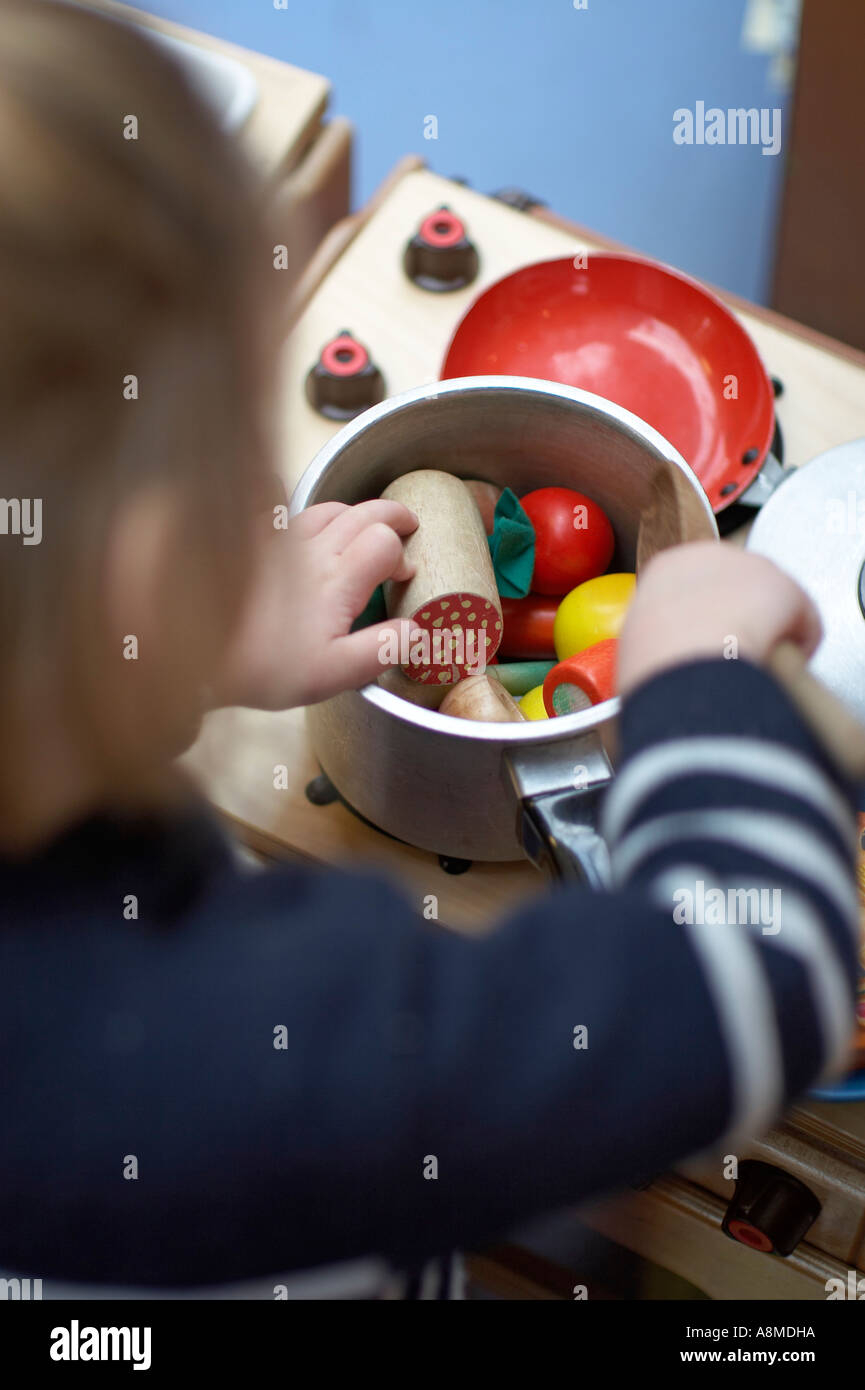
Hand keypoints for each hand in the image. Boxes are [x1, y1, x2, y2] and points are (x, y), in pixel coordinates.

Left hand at [215, 499, 417, 709]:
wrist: (196, 651)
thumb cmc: (264, 668)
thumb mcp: (331, 674)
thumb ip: (378, 650)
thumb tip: (415, 630)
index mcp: (338, 580)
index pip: (385, 543)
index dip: (401, 557)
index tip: (402, 578)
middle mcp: (313, 551)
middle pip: (364, 513)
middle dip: (392, 516)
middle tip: (407, 524)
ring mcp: (281, 542)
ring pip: (327, 508)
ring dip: (353, 512)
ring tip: (362, 525)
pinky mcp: (251, 544)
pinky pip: (276, 507)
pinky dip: (290, 501)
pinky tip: (283, 498)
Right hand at [617, 542, 821, 696]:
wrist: (684, 663)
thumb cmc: (655, 662)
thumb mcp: (638, 644)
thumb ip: (656, 636)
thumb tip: (666, 655)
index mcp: (667, 567)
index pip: (697, 583)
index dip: (705, 615)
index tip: (708, 640)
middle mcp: (712, 555)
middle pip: (738, 586)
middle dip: (740, 617)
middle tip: (735, 654)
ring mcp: (753, 567)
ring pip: (771, 602)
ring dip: (770, 630)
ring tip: (760, 664)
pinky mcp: (788, 588)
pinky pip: (802, 623)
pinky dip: (797, 646)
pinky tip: (784, 667)